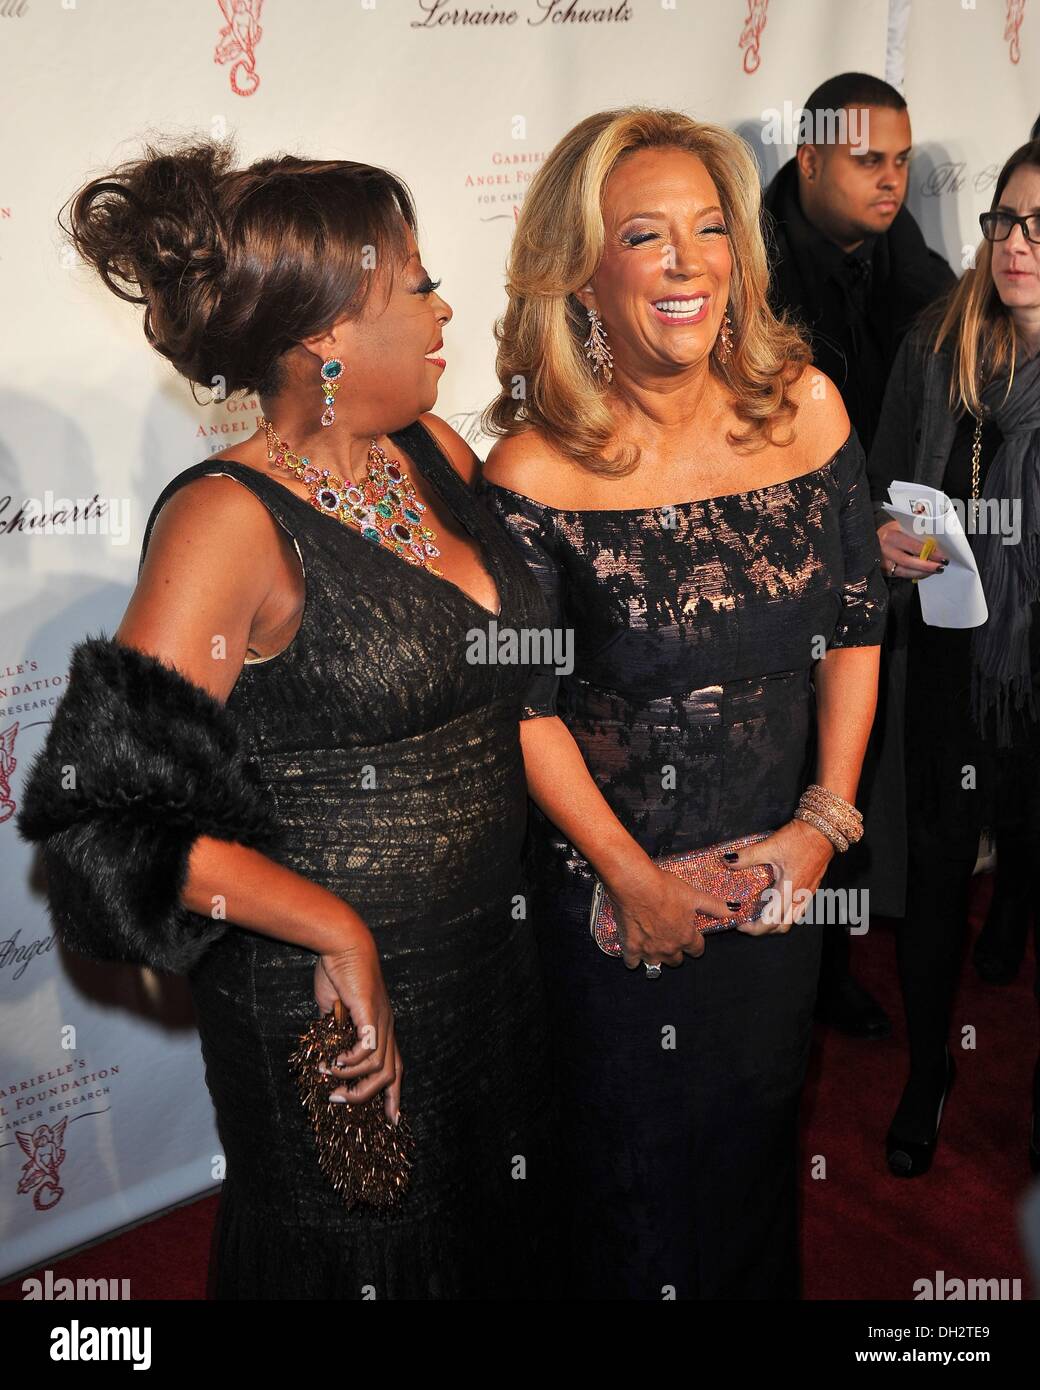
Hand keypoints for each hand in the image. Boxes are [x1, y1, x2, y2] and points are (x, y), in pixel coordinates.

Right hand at [313, 927, 401, 1123]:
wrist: (342, 945)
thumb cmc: (339, 974)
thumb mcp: (336, 1012)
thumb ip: (334, 1033)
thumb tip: (326, 1054)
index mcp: (383, 1028)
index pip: (396, 1068)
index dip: (393, 1095)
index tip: (391, 1120)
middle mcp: (388, 1027)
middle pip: (390, 1075)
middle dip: (365, 1097)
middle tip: (338, 1100)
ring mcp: (382, 1020)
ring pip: (378, 1067)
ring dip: (350, 1079)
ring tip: (328, 1075)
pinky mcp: (371, 1013)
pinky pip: (367, 1049)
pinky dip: (350, 1061)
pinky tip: (333, 1060)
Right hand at [606, 859, 738, 969]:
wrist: (635, 884)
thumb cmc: (664, 888)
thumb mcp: (694, 895)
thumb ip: (715, 906)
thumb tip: (735, 909)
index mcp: (686, 937)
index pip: (697, 950)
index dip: (695, 943)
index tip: (691, 936)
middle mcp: (670, 948)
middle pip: (677, 961)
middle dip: (675, 950)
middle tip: (670, 936)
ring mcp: (649, 951)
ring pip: (656, 964)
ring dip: (656, 956)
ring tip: (653, 943)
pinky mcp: (631, 948)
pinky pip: (632, 963)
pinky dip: (634, 958)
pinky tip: (634, 949)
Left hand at [724, 820, 834, 934]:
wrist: (824, 830)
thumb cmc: (800, 838)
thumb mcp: (770, 846)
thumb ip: (748, 856)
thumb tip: (728, 861)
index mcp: (788, 890)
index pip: (771, 921)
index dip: (755, 928)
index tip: (741, 924)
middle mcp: (800, 897)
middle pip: (782, 926)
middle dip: (764, 929)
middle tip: (748, 922)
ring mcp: (808, 894)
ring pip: (792, 920)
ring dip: (776, 923)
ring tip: (760, 914)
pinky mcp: (811, 888)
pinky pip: (799, 910)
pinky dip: (786, 913)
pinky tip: (776, 901)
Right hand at [877, 518, 946, 579]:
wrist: (873, 537)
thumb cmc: (890, 531)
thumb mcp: (900, 527)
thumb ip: (915, 535)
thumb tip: (934, 544)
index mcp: (891, 536)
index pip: (914, 546)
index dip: (929, 552)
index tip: (941, 555)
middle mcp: (886, 550)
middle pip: (909, 561)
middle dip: (927, 565)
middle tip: (940, 565)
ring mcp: (883, 562)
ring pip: (905, 571)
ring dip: (922, 572)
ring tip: (935, 569)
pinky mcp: (883, 570)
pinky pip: (902, 575)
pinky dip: (915, 574)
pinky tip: (923, 572)